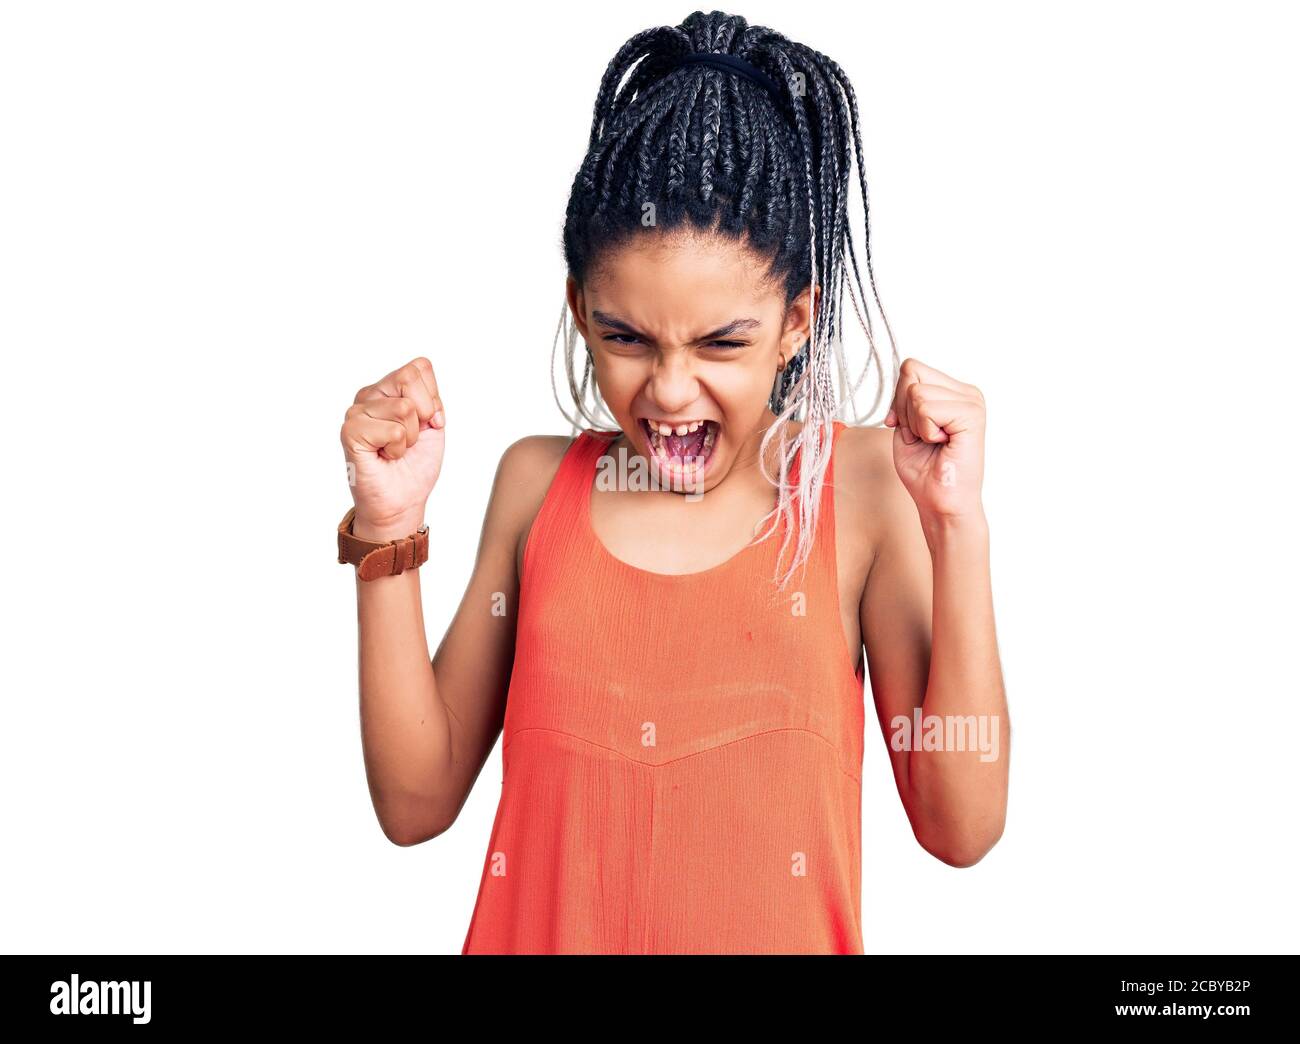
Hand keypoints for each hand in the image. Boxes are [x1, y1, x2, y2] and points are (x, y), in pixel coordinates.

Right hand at [340, 357, 444, 538]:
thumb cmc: (415, 465)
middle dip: (423, 415)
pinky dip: (398, 449)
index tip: (426, 424)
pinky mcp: (350, 432)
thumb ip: (429, 399)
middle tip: (408, 439)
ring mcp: (356, 412)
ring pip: (404, 408)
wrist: (402, 501)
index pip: (419, 367)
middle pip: (409, 379)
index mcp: (388, 389)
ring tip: (394, 450)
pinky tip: (384, 457)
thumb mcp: (433, 424)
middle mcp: (369, 395)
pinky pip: (394, 430)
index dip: (432, 398)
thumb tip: (419, 399)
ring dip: (410, 437)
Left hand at [883, 358, 985, 522]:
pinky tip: (941, 444)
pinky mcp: (972, 413)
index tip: (908, 428)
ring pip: (916, 392)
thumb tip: (904, 372)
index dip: (898, 399)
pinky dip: (924, 430)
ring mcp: (971, 401)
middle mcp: (966, 392)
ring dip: (915, 424)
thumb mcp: (906, 425)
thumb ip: (905, 397)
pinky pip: (926, 407)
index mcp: (952, 392)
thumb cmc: (925, 470)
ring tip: (934, 443)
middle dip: (904, 410)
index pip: (910, 369)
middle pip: (911, 372)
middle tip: (924, 437)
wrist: (941, 502)